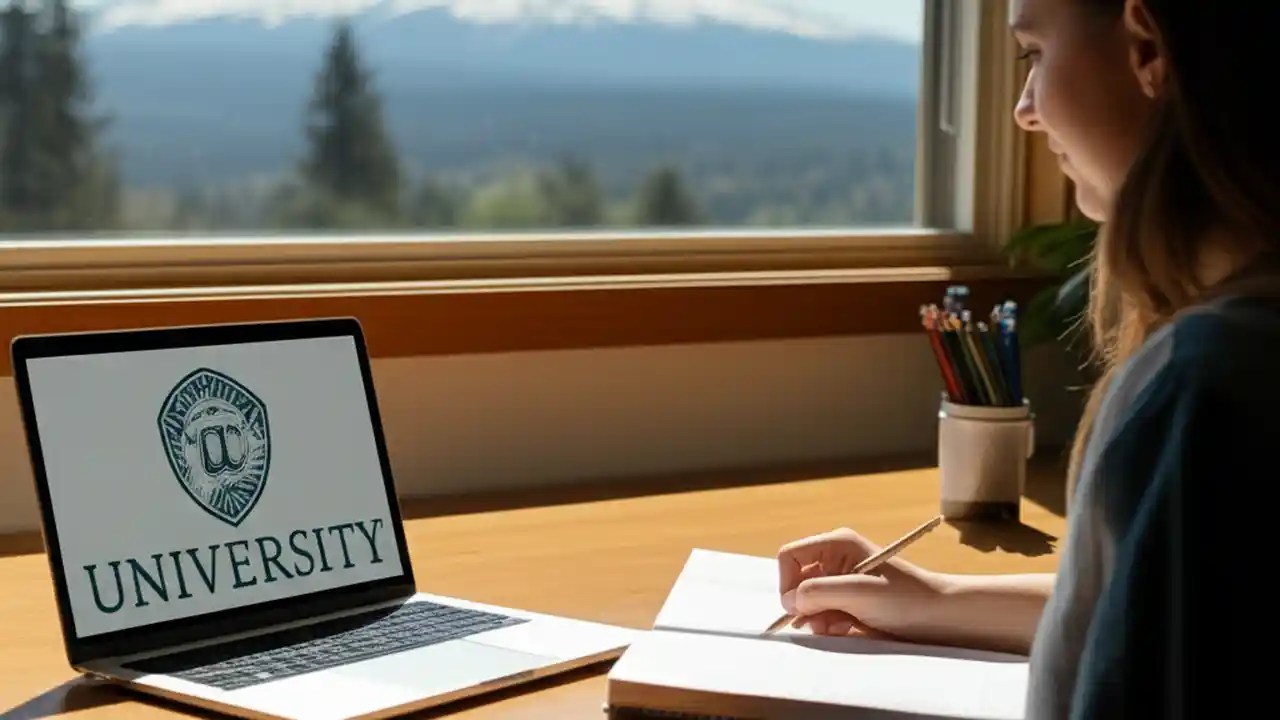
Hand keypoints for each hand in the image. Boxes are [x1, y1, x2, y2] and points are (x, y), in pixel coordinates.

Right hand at [777, 527, 950, 639]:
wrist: (940, 618)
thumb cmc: (904, 599)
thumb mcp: (858, 592)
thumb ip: (818, 592)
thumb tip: (788, 601)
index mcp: (836, 544)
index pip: (789, 557)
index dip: (787, 583)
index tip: (800, 608)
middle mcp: (835, 560)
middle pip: (796, 582)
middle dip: (806, 606)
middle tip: (827, 622)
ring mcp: (841, 582)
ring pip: (808, 603)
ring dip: (819, 619)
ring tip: (845, 627)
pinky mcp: (849, 603)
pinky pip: (823, 616)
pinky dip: (830, 626)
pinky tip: (851, 629)